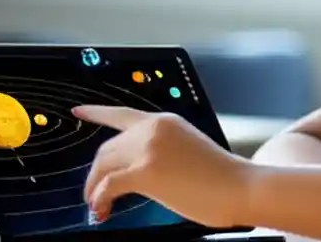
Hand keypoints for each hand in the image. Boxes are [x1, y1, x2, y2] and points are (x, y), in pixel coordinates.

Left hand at [73, 105, 255, 228]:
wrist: (241, 186)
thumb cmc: (222, 177)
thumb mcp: (187, 151)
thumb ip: (160, 151)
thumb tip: (134, 172)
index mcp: (166, 121)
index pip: (122, 114)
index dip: (96, 112)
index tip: (79, 111)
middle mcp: (154, 129)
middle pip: (106, 148)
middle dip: (95, 173)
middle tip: (94, 194)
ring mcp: (148, 148)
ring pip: (102, 166)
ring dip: (95, 188)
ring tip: (98, 206)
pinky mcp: (145, 171)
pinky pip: (108, 186)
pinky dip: (100, 199)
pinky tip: (103, 210)